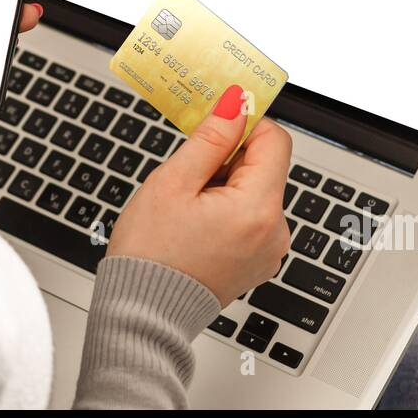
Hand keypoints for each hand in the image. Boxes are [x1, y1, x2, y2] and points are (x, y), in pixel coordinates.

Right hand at [107, 85, 291, 305]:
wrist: (142, 312)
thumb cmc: (151, 253)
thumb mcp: (174, 182)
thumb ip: (211, 139)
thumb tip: (236, 105)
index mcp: (258, 209)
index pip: (275, 140)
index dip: (245, 123)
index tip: (217, 120)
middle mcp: (274, 231)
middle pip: (264, 166)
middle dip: (228, 158)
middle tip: (187, 170)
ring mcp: (268, 250)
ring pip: (255, 191)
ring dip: (224, 184)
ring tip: (187, 205)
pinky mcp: (257, 262)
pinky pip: (250, 219)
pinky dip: (227, 209)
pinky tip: (196, 222)